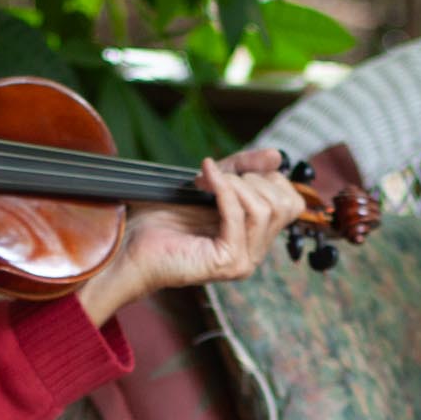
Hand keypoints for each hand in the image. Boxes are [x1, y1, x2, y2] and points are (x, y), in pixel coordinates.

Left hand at [76, 148, 307, 322]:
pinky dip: (223, 191)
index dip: (267, 176)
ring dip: (235, 184)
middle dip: (251, 178)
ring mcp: (244, 261)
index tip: (230, 172)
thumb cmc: (161, 217)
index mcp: (255, 236)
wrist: (129, 244)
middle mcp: (255, 252)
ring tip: (206, 181)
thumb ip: (242, 169)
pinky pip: (240, 216)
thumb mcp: (210, 183)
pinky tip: (204, 180)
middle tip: (215, 177)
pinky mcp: (228, 263)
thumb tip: (277, 155)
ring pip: (266, 209)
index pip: (291, 201)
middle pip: (285, 204)